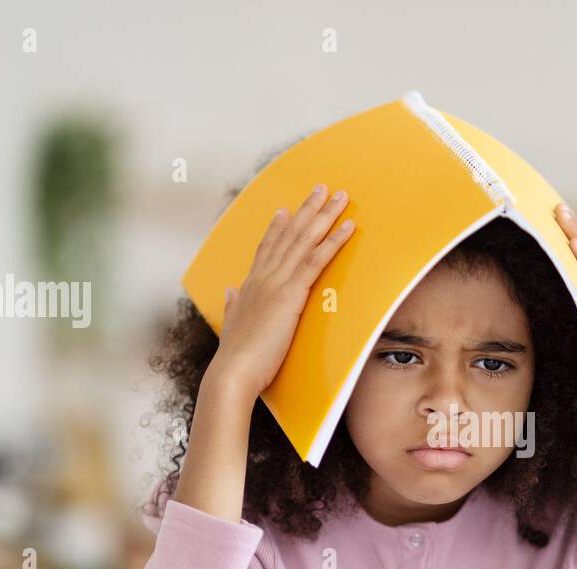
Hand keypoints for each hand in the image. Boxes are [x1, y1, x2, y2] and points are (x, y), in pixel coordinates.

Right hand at [209, 183, 354, 400]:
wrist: (234, 372)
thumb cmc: (236, 357)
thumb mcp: (233, 325)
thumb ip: (232, 306)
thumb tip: (229, 291)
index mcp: (249, 286)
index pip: (267, 249)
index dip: (277, 228)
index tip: (286, 210)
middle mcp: (262, 277)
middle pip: (289, 235)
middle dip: (307, 210)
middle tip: (322, 188)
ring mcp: (276, 282)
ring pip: (305, 240)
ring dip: (324, 216)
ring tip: (340, 196)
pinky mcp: (291, 294)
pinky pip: (317, 260)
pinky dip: (333, 241)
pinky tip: (347, 226)